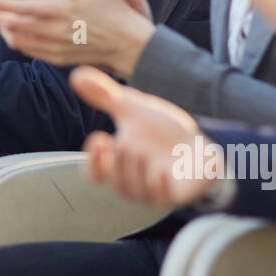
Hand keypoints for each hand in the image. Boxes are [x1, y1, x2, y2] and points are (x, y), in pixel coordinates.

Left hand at [0, 0, 152, 77]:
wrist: (128, 45)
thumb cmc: (113, 8)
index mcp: (60, 10)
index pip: (20, 7)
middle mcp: (54, 31)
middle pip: (13, 25)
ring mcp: (55, 47)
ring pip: (19, 41)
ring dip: (5, 30)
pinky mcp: (59, 59)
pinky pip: (31, 51)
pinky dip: (19, 42)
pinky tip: (16, 35)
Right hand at [73, 66, 217, 207]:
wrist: (199, 143)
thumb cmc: (161, 130)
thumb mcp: (132, 109)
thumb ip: (104, 96)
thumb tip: (76, 76)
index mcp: (116, 165)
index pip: (93, 174)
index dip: (92, 161)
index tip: (100, 138)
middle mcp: (131, 183)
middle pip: (114, 183)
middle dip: (116, 165)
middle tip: (123, 145)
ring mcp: (153, 192)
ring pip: (135, 193)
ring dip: (135, 173)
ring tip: (141, 152)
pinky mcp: (175, 196)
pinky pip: (163, 200)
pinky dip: (160, 187)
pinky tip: (162, 172)